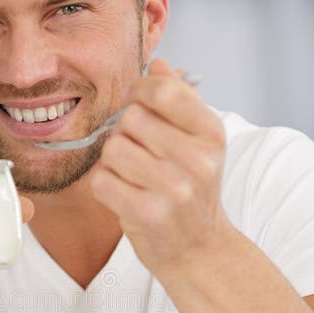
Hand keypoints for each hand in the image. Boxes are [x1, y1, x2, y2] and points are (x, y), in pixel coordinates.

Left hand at [90, 59, 228, 277]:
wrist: (199, 249)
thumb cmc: (190, 191)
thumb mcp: (197, 142)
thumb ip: (178, 100)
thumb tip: (157, 62)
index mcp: (211, 134)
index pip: (162, 91)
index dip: (138, 92)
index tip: (135, 105)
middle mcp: (198, 160)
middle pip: (131, 118)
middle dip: (125, 133)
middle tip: (138, 155)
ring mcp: (175, 189)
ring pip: (113, 149)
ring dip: (113, 163)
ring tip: (133, 178)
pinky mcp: (150, 214)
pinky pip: (102, 181)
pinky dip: (106, 187)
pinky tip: (125, 196)